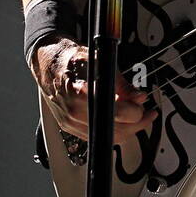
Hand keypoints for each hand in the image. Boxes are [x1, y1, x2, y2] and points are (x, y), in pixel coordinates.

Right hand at [32, 36, 157, 141]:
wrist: (47, 63)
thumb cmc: (69, 59)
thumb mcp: (99, 60)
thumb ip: (121, 83)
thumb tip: (139, 97)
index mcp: (79, 94)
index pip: (114, 112)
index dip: (134, 112)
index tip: (143, 107)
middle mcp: (73, 112)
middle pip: (112, 130)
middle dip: (136, 124)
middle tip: (148, 114)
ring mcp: (70, 122)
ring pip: (106, 137)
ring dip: (127, 130)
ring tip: (139, 118)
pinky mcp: (70, 126)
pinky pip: (96, 136)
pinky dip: (112, 131)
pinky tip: (122, 122)